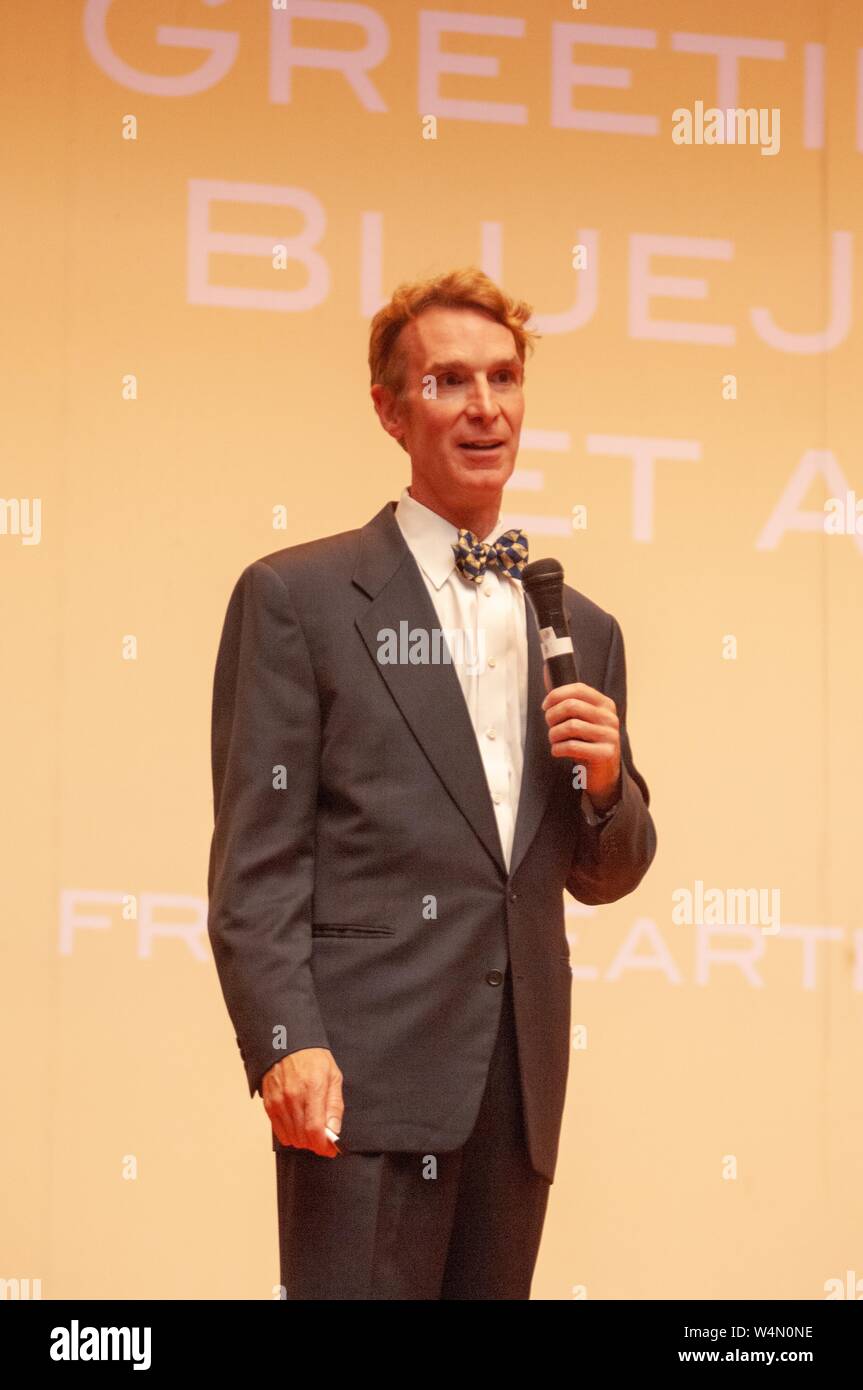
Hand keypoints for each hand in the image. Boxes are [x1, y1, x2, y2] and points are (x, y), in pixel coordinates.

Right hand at [262, 1047, 343, 1157]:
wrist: (288, 1044)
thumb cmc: (313, 1059)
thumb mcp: (334, 1076)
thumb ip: (335, 1106)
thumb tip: (334, 1131)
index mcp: (313, 1088)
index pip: (315, 1129)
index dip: (323, 1145)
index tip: (330, 1149)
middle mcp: (293, 1097)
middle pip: (303, 1137)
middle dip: (316, 1144)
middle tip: (323, 1140)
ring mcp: (279, 1101)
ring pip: (291, 1137)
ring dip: (303, 1141)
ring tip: (311, 1131)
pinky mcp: (269, 1105)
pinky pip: (279, 1132)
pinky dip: (290, 1135)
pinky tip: (298, 1125)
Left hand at [541, 672, 620, 808]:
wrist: (603, 773)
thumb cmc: (587, 742)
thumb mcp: (581, 718)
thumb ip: (567, 698)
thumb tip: (547, 671)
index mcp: (605, 704)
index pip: (579, 689)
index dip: (556, 695)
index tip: (545, 705)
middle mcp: (610, 717)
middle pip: (571, 706)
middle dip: (552, 715)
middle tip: (549, 725)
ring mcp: (610, 735)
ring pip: (570, 726)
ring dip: (554, 734)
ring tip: (554, 740)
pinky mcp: (605, 753)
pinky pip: (573, 746)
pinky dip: (558, 749)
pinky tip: (558, 751)